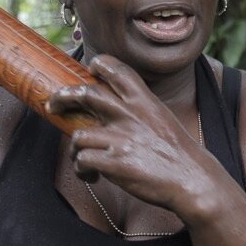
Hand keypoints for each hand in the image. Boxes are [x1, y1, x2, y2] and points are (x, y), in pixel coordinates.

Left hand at [45, 55, 217, 216]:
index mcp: (144, 102)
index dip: (99, 65)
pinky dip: (82, 170)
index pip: (116, 70)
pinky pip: (82, 161)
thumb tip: (114, 110)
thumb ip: (139, 111)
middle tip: (53, 105)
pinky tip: (93, 177)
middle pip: (85, 93)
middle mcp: (129, 115)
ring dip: (77, 150)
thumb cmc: (179, 153)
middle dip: (63, 97)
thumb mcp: (163, 119)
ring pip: (78, 135)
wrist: (192, 180)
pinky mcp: (113, 163)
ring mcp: (120, 139)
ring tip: (85, 162)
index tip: (89, 70)